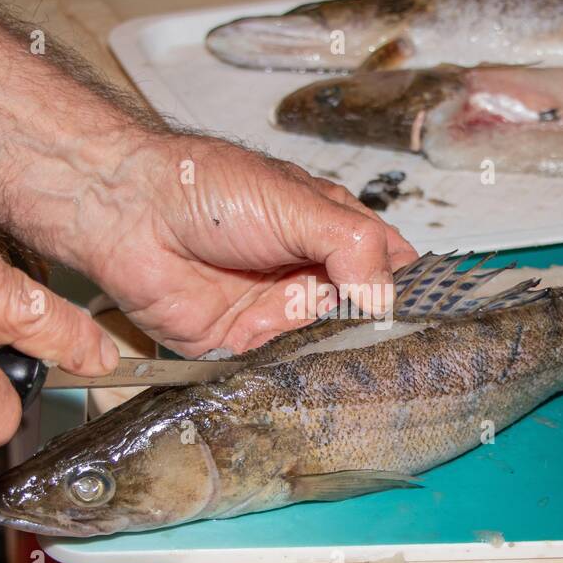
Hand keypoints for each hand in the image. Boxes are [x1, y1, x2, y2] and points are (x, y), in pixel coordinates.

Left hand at [70, 134, 418, 356]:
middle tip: (404, 352)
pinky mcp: (240, 344)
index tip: (434, 315)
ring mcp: (274, 309)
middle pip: (362, 312)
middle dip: (378, 332)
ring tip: (362, 367)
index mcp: (329, 228)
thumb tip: (387, 295)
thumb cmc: (206, 188)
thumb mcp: (298, 203)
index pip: (387, 263)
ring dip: (338, 355)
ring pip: (324, 345)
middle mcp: (306, 272)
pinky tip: (310, 374)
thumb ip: (351, 246)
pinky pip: (277, 368)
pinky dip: (293, 373)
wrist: (128, 213)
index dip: (410, 287)